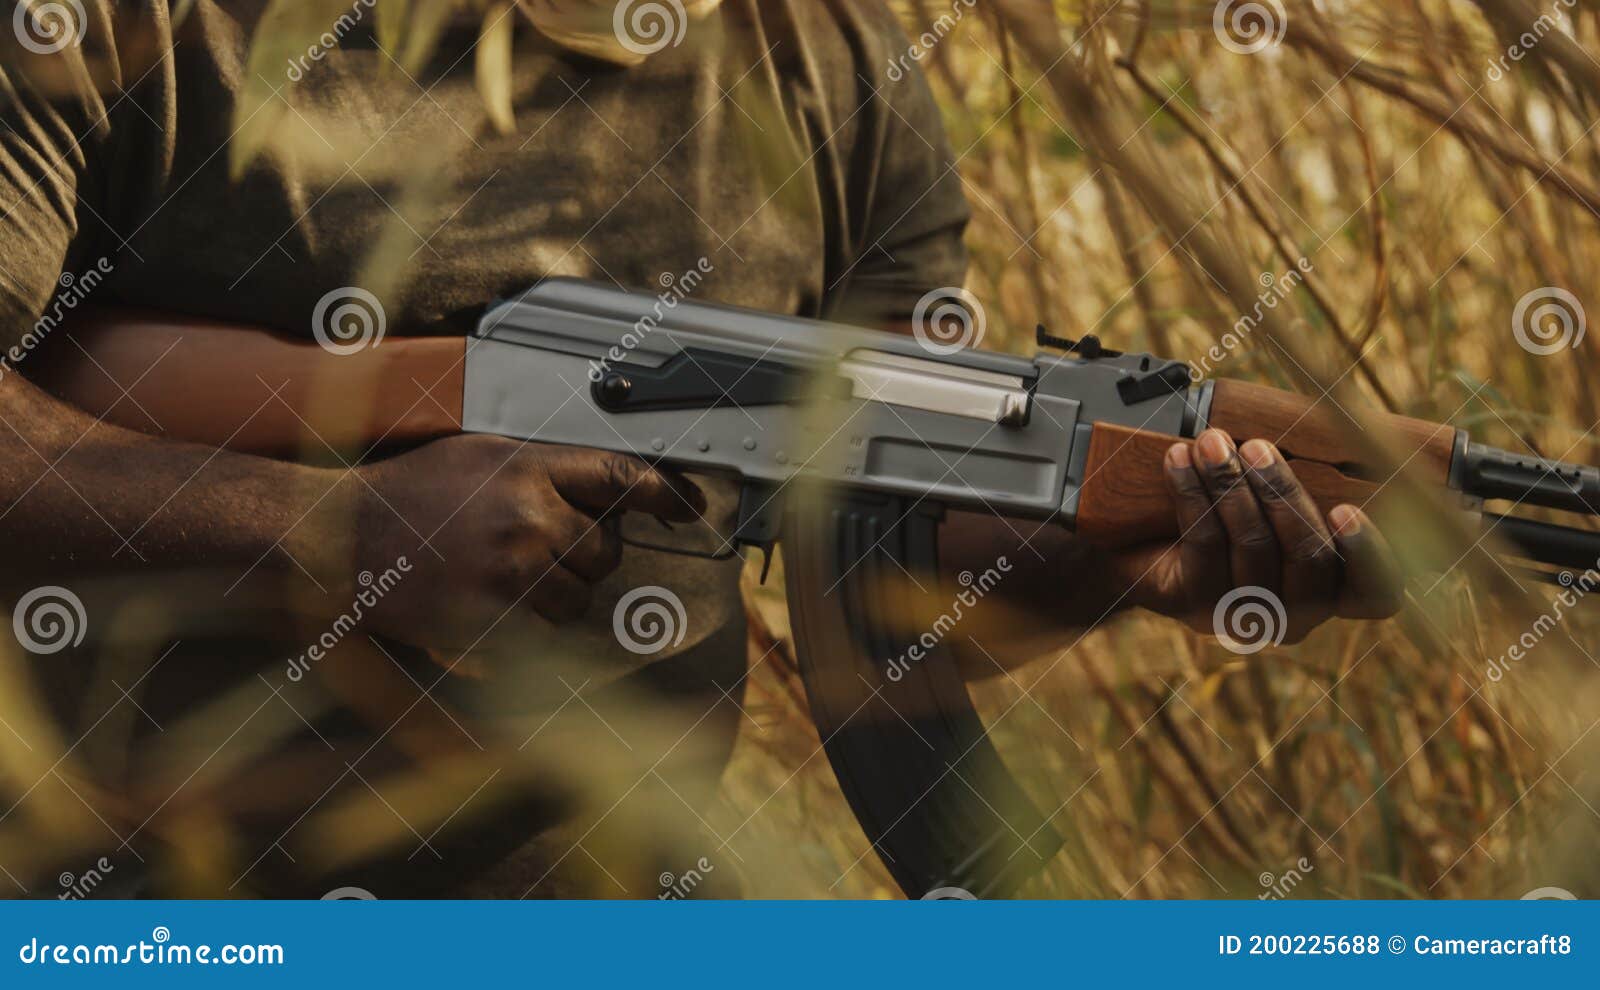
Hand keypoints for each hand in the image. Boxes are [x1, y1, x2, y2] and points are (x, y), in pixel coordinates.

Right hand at [350, 435, 703, 648]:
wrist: (343, 540)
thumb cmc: (411, 494)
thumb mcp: (481, 455)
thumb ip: (545, 469)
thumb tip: (611, 493)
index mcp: (527, 468)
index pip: (622, 477)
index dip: (667, 494)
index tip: (692, 506)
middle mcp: (527, 516)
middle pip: (605, 550)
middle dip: (586, 553)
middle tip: (541, 545)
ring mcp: (510, 570)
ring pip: (580, 597)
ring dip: (559, 593)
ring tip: (511, 575)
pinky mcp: (492, 617)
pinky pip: (544, 632)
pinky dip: (530, 625)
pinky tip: (495, 602)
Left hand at [1110, 429, 1404, 642]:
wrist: (1147, 547)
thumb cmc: (1232, 517)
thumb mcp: (1275, 504)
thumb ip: (1303, 486)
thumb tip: (1326, 429)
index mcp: (1332, 592)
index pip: (1374, 595)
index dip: (1368, 557)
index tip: (1345, 510)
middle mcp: (1295, 615)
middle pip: (1307, 556)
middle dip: (1282, 493)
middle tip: (1257, 446)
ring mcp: (1244, 615)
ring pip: (1252, 545)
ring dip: (1231, 484)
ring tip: (1211, 442)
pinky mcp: (1193, 604)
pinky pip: (1202, 543)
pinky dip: (1191, 493)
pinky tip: (1179, 460)